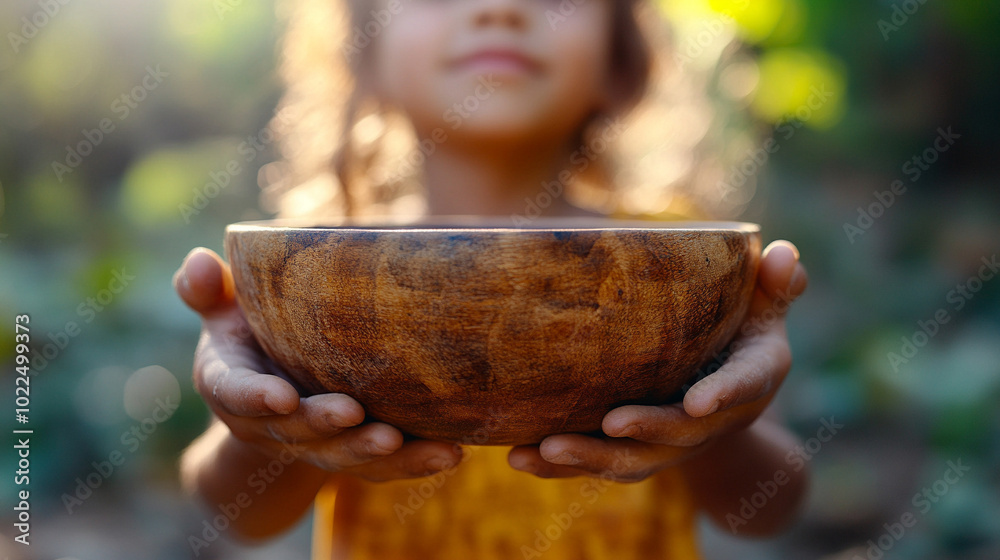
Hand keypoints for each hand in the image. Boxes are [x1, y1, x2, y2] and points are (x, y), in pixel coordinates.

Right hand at [174, 248, 462, 481]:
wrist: (276, 392)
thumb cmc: (251, 333)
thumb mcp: (223, 310)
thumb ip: (206, 289)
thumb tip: (196, 260)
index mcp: (232, 384)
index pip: (235, 393)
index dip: (256, 398)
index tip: (282, 396)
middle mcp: (270, 424)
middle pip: (295, 433)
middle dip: (324, 427)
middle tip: (353, 414)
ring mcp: (313, 445)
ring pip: (341, 458)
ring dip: (373, 455)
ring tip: (403, 441)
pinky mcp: (353, 454)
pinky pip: (382, 467)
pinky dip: (414, 463)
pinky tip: (449, 454)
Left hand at [508, 240, 807, 481]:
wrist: (718, 390)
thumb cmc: (739, 327)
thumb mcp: (766, 304)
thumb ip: (776, 283)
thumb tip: (784, 252)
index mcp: (751, 377)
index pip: (743, 386)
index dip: (724, 396)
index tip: (697, 403)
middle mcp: (712, 419)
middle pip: (681, 436)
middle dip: (646, 431)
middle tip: (610, 424)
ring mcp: (670, 441)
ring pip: (633, 461)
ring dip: (589, 460)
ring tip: (543, 449)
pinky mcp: (633, 450)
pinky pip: (596, 464)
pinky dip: (558, 467)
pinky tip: (518, 457)